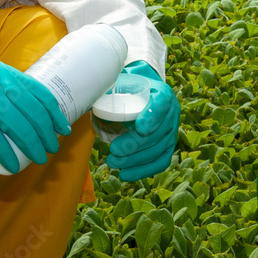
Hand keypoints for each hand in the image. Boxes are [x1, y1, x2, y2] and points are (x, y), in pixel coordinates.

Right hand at [0, 56, 70, 172]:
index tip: (62, 126)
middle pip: (28, 108)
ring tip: (40, 157)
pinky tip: (13, 165)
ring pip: (15, 123)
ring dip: (32, 144)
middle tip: (52, 147)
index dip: (52, 109)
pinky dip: (6, 153)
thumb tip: (23, 114)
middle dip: (45, 131)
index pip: (34, 88)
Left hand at [105, 60, 179, 180]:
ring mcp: (172, 131)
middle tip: (113, 150)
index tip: (139, 128)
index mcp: (162, 93)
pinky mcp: (168, 146)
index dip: (152, 117)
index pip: (161, 103)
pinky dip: (143, 170)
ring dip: (135, 160)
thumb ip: (109, 88)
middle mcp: (172, 112)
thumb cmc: (128, 88)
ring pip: (158, 150)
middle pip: (157, 132)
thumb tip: (86, 98)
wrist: (141, 94)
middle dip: (135, 145)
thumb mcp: (120, 82)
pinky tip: (125, 175)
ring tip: (113, 162)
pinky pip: (160, 162)